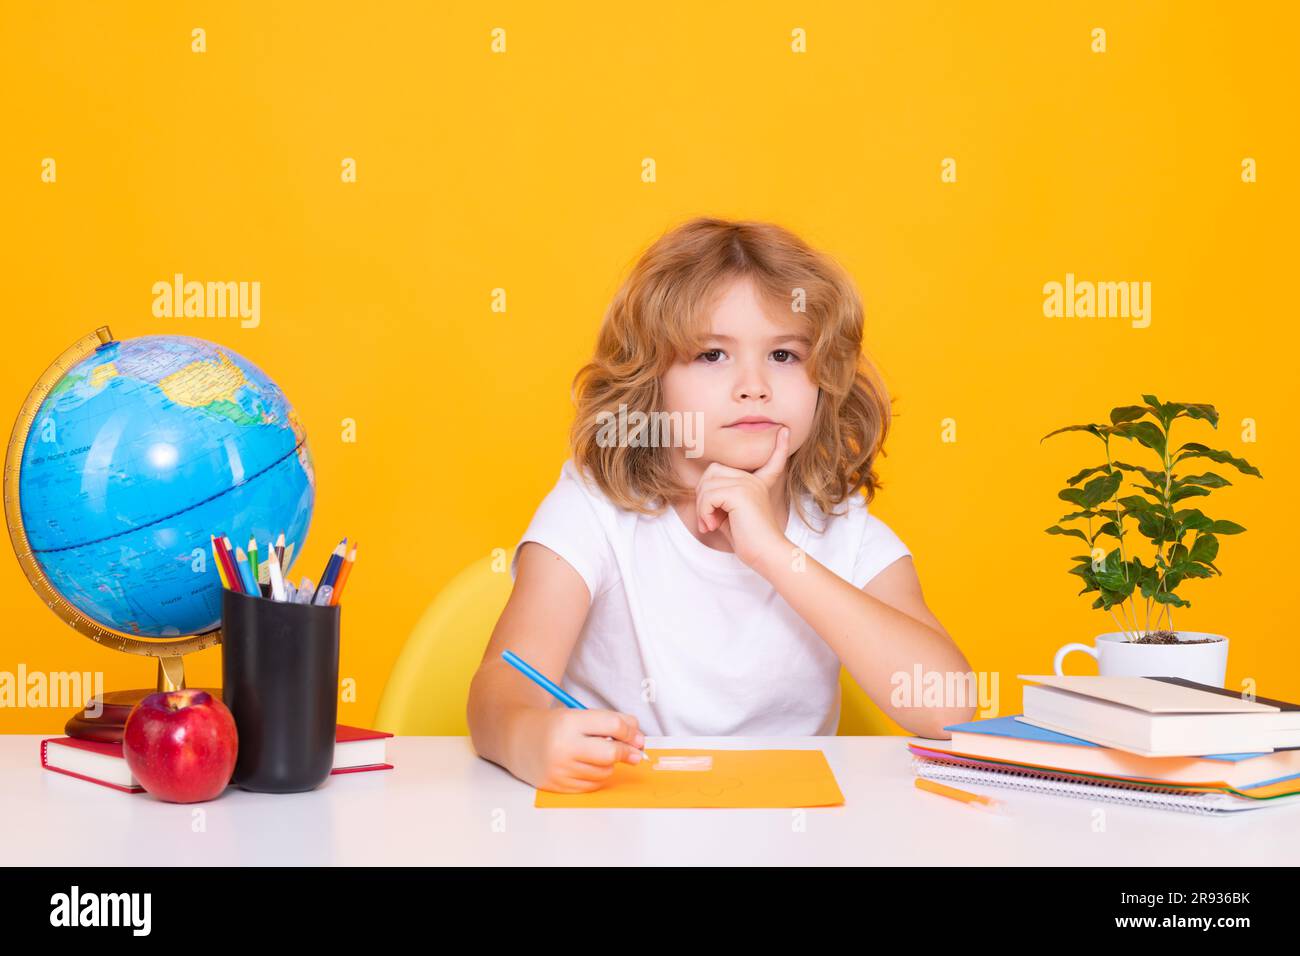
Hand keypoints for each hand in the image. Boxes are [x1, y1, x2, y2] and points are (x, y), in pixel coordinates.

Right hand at [514, 707, 646, 792]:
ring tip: (600, 754)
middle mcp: (563, 747)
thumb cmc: (553, 725)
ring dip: (610, 764)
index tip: (636, 736)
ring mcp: (560, 769)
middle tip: (634, 752)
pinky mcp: (558, 786)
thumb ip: (610, 720)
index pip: (613, 726)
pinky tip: (589, 766)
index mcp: (569, 722)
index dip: (631, 731)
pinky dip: (597, 776)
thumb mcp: (578, 714)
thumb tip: (638, 737)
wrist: (517, 739)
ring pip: (604, 772)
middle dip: (628, 752)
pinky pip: (592, 785)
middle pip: (611, 753)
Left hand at [695, 425, 791, 568]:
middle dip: (703, 495)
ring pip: (707, 485)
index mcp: (757, 484)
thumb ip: (719, 500)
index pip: (769, 461)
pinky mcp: (739, 493)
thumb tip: (701, 492)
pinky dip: (703, 512)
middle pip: (712, 472)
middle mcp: (752, 480)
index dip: (779, 447)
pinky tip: (712, 525)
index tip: (785, 431)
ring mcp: (747, 484)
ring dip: (702, 508)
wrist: (766, 554)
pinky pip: (708, 496)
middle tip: (708, 520)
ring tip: (710, 525)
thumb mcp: (730, 516)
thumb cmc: (748, 541)